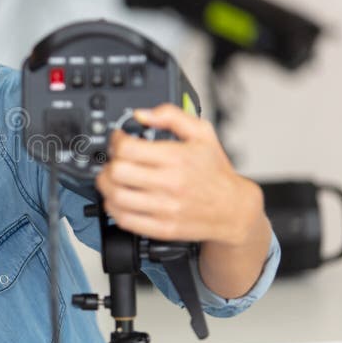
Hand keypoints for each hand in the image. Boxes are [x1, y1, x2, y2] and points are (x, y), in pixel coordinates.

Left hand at [95, 103, 263, 246]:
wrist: (234, 209)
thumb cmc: (216, 172)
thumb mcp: (202, 133)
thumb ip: (171, 116)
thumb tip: (141, 114)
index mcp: (176, 158)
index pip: (128, 148)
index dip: (116, 141)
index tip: (118, 140)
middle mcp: (170, 184)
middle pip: (117, 172)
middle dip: (108, 163)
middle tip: (113, 161)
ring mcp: (165, 208)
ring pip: (116, 197)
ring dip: (106, 186)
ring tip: (113, 179)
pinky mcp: (162, 228)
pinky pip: (124, 219)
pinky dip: (113, 207)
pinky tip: (119, 199)